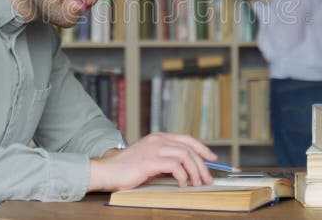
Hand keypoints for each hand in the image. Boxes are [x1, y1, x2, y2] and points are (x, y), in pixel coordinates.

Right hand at [88, 132, 216, 191]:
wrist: (109, 171)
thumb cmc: (128, 168)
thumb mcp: (151, 159)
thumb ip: (166, 159)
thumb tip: (187, 169)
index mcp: (159, 138)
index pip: (187, 139)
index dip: (202, 148)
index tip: (212, 158)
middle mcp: (158, 140)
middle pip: (189, 148)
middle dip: (202, 164)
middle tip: (207, 178)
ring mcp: (154, 149)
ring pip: (185, 156)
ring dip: (195, 171)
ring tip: (197, 183)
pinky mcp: (150, 161)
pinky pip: (175, 166)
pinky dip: (183, 176)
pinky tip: (182, 184)